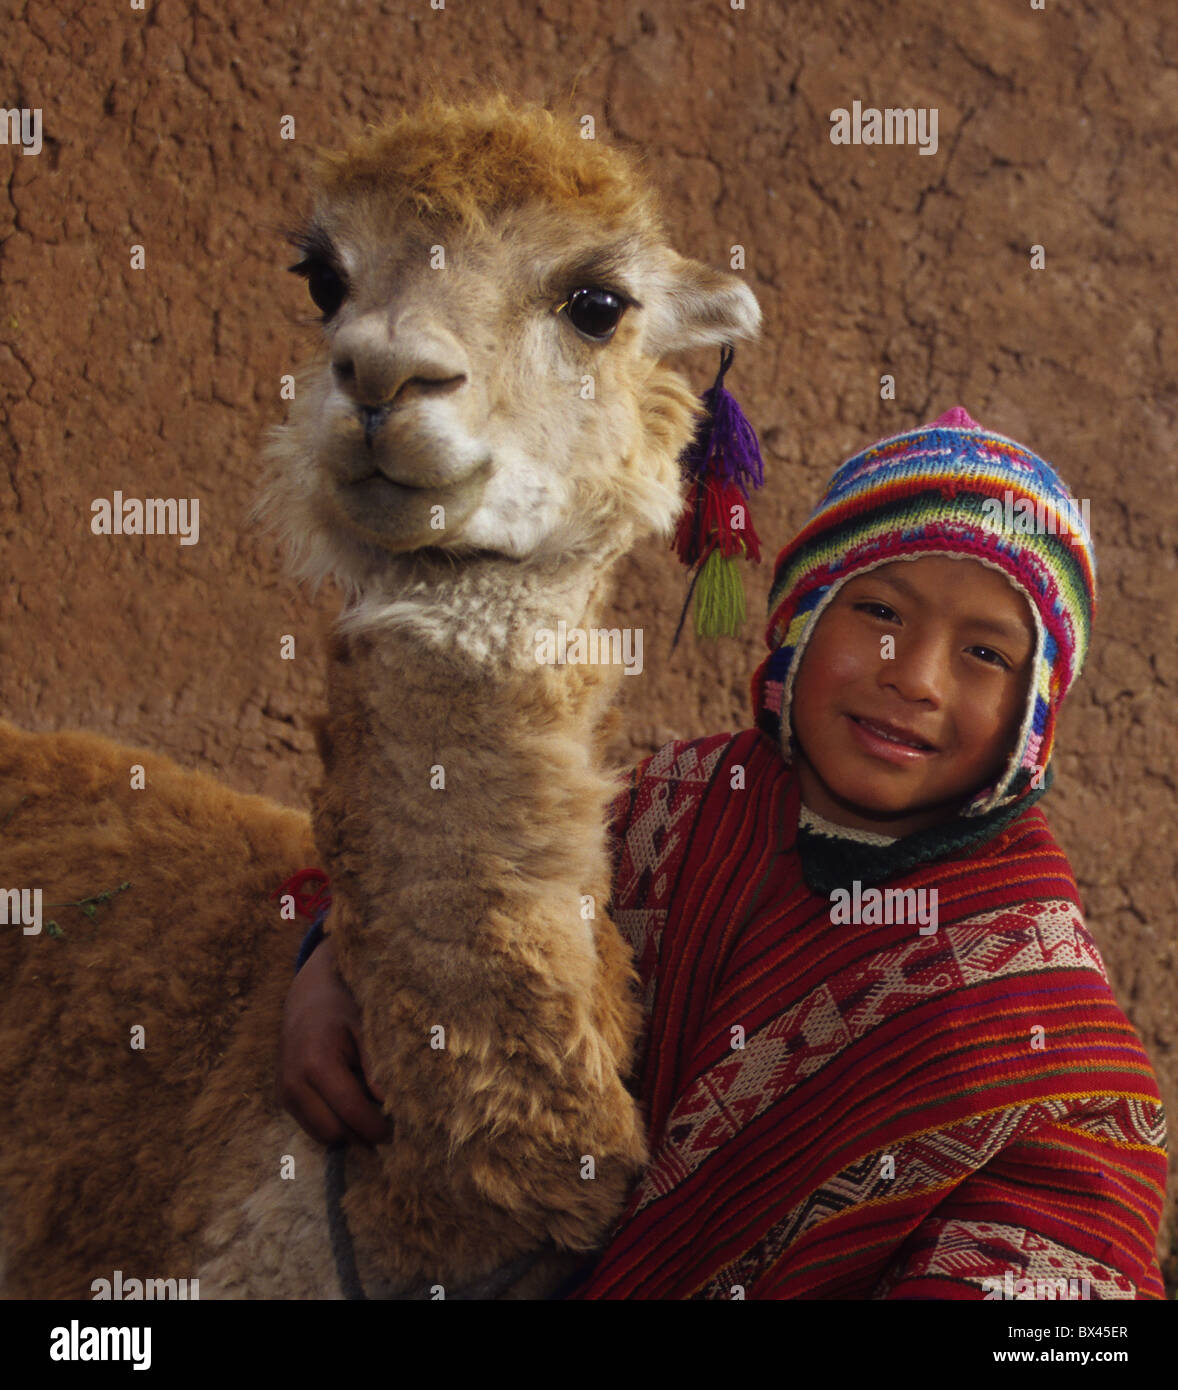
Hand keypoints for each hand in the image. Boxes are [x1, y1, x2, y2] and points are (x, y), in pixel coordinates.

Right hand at [276, 931, 391, 1145]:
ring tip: (372, 1118)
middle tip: (389, 1129)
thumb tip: (389, 1104)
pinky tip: (353, 1109)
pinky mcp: (283, 1099)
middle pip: (334, 1133)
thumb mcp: (366, 1028)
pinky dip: (335, 1125)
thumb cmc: (342, 1008)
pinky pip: (312, 1126)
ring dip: (348, 1134)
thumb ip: (376, 1066)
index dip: (375, 1128)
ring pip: (322, 1135)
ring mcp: (285, 1093)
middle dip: (362, 1135)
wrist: (306, 997)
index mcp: (317, 1063)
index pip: (350, 1111)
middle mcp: (294, 1083)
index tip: (397, 1131)